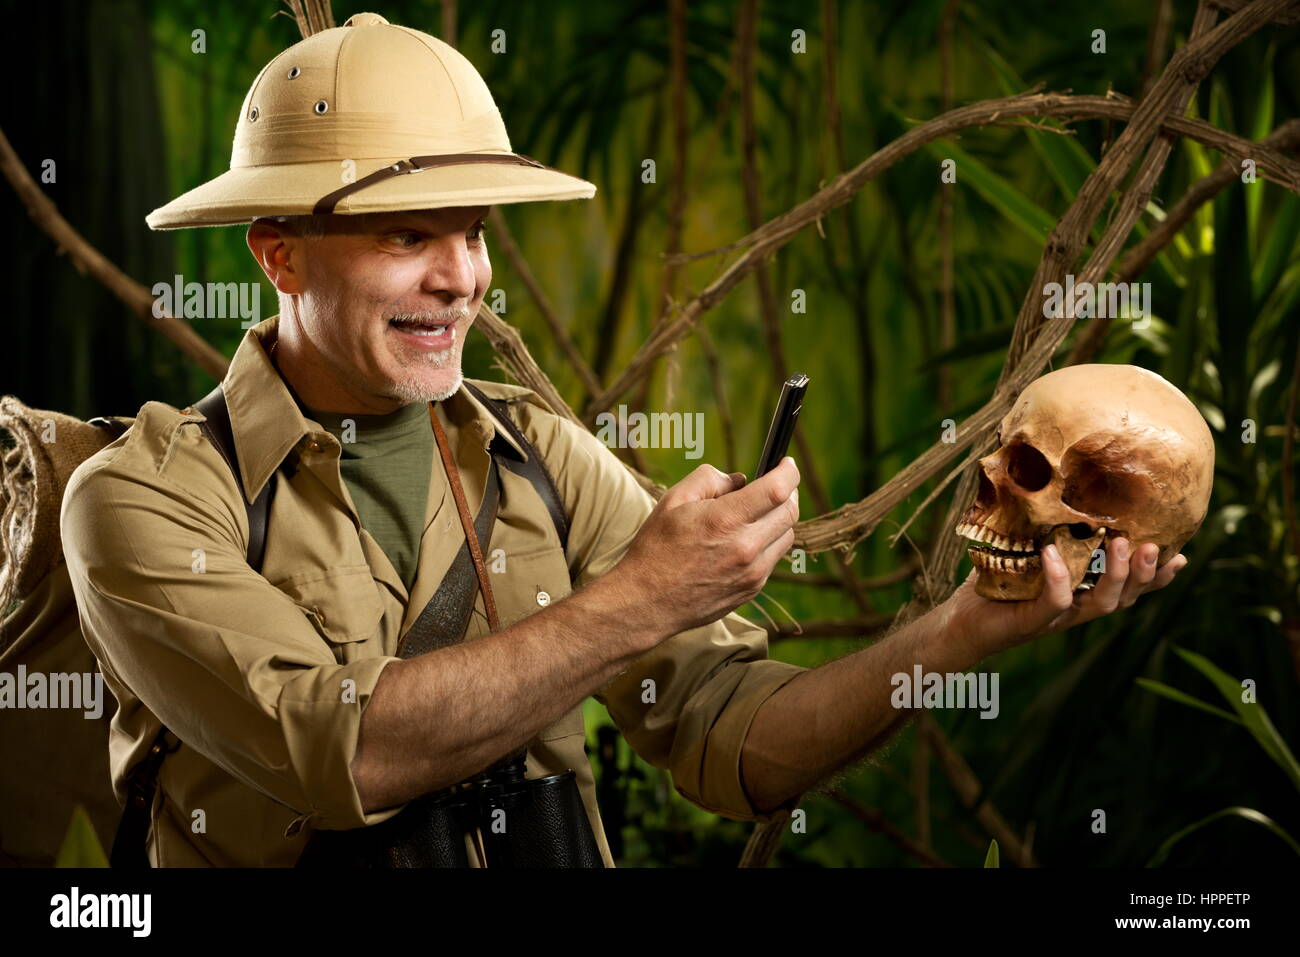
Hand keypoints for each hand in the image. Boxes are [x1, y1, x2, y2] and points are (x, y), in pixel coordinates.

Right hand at [613, 458, 799, 637]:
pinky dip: (767, 543)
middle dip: (788, 493)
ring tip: (755, 515)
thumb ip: (709, 479)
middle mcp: (746, 548)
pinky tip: (743, 541)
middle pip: (790, 512)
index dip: (789, 471)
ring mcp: (753, 573)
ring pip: (786, 536)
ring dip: (778, 520)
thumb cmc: (656, 548)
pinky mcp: (753, 589)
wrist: (647, 601)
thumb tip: (740, 479)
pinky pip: (773, 558)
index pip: (778, 490)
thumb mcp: (673, 500)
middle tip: (775, 486)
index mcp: (725, 520)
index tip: (786, 464)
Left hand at [939, 535, 1186, 659]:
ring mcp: (1056, 618)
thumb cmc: (991, 586)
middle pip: (1126, 597)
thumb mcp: (1022, 556)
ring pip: (1102, 604)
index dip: (1156, 577)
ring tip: (1124, 544)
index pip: (1128, 588)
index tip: (1180, 553)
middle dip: (1146, 573)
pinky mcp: (1032, 622)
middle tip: (1155, 545)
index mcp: (1081, 593)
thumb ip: (1044, 533)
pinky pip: (1056, 602)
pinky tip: (1055, 555)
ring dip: (1117, 575)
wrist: (959, 624)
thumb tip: (1050, 484)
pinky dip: (1059, 578)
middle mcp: (1076, 609)